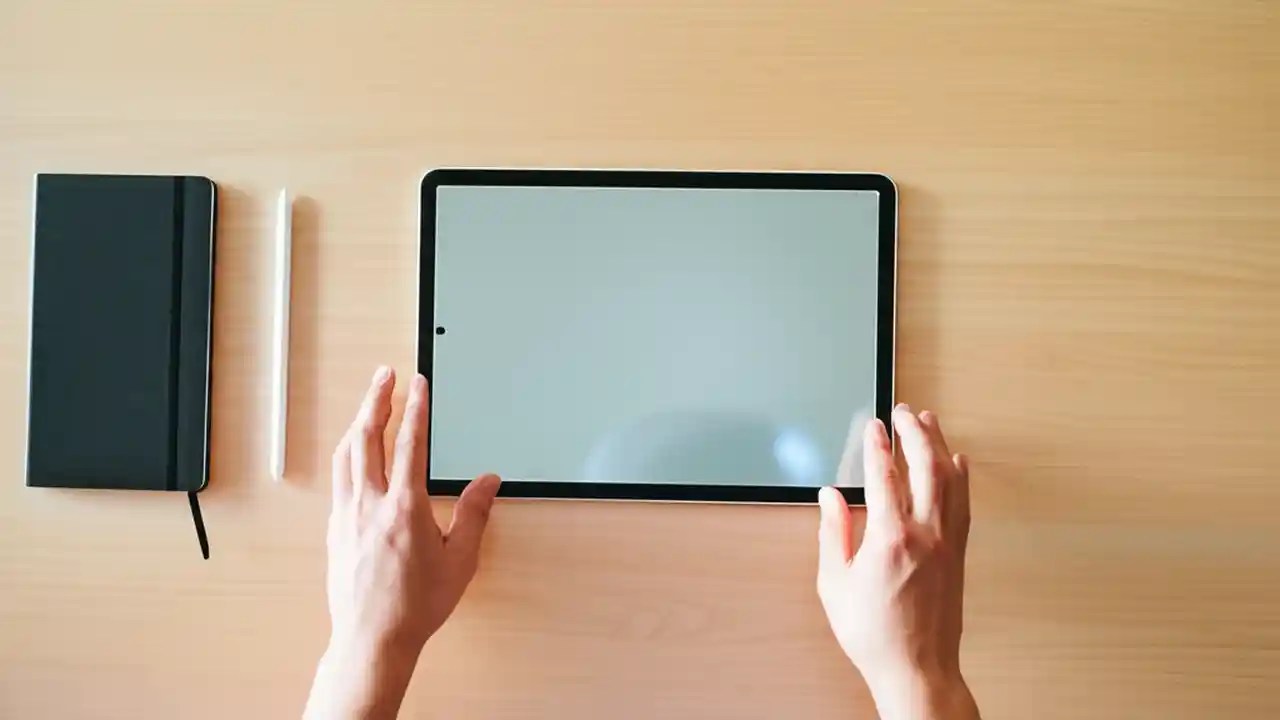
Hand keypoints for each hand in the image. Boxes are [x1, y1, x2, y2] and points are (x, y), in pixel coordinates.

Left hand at [304, 367, 500, 719]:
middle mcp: (369, 505)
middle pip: (368, 437)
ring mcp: (346, 515)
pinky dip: (347, 452)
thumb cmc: (415, 605)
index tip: (418, 384)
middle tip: (385, 375)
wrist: (372, 639)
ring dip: (357, 422)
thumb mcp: (459, 561)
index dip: (416, 409)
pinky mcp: (334, 529)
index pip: (409, 444)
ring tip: (368, 403)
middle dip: (376, 400)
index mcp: (403, 508)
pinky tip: (352, 452)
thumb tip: (487, 481)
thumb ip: (473, 515)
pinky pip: (339, 477)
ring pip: (346, 454)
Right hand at [817, 405, 978, 719]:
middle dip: (915, 433)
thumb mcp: (835, 583)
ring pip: (950, 481)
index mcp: (890, 539)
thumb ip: (833, 533)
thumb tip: (831, 497)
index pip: (885, 476)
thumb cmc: (874, 633)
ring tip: (930, 422)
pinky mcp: (958, 555)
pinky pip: (963, 504)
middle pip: (926, 467)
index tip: (873, 426)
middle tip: (904, 412)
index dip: (877, 445)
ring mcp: (947, 543)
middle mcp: (925, 535)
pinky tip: (958, 463)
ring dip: (940, 446)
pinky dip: (961, 477)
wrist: (916, 668)